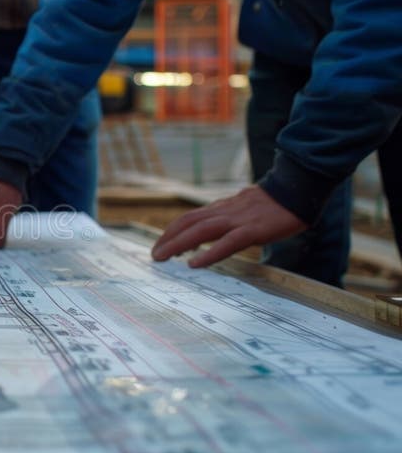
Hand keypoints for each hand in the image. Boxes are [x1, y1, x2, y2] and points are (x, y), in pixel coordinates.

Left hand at [151, 185, 307, 266]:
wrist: (299, 189)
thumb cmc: (275, 204)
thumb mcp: (245, 209)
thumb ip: (229, 219)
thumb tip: (215, 233)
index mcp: (223, 208)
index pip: (190, 217)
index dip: (172, 230)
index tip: (160, 244)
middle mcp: (225, 212)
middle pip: (188, 223)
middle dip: (168, 238)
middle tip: (154, 255)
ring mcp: (238, 220)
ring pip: (201, 231)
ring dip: (178, 244)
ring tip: (162, 257)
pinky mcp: (254, 230)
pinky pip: (227, 243)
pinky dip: (209, 253)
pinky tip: (195, 264)